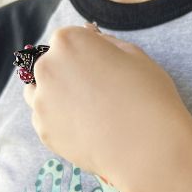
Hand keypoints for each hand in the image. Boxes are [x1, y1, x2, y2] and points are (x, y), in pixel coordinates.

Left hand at [23, 23, 191, 190]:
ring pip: (41, 93)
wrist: (149, 151)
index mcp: (70, 42)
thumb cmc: (150, 100)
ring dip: (57, 98)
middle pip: (51, 66)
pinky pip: (46, 121)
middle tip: (96, 96)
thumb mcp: (136, 58)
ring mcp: (42, 102)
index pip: (68, 41)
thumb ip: (107, 45)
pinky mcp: (44, 132)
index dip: (85, 56)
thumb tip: (92, 40)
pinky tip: (84, 130)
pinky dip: (60, 123)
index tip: (100, 70)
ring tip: (86, 113)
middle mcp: (47, 68)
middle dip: (69, 76)